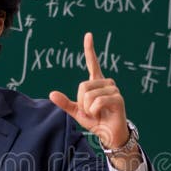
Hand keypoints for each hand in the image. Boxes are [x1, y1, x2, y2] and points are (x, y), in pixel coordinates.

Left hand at [50, 32, 139, 170]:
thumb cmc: (96, 121)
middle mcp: (106, 83)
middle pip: (82, 86)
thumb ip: (65, 103)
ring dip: (88, 109)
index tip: (88, 35)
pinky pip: (97, 101)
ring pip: (89, 95)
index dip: (90, 49)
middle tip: (90, 111)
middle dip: (81, 102)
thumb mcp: (77, 112)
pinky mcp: (118, 99)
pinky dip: (94, 111)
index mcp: (96, 83)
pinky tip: (100, 115)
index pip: (93, 63)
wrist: (110, 135)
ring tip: (96, 114)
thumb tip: (51, 93)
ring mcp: (113, 90)